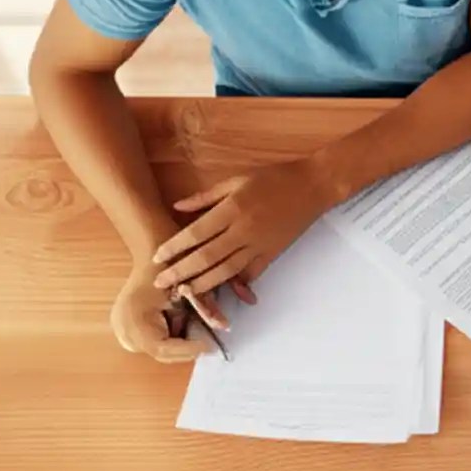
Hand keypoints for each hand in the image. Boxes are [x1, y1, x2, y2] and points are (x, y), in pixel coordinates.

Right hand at [110, 265, 213, 362]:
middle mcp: (124, 330)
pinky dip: (169, 339)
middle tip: (208, 343)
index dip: (187, 350)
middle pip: (159, 353)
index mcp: (135, 319)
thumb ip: (206, 308)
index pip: (162, 347)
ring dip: (178, 346)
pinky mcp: (124, 331)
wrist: (152, 256)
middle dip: (186, 350)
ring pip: (156, 350)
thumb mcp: (189, 288)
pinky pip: (150, 343)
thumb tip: (224, 326)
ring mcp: (121, 332)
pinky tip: (180, 327)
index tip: (210, 346)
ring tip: (196, 335)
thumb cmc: (170, 267)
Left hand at [151, 158, 331, 295]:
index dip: (175, 247)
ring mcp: (260, 244)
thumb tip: (177, 207)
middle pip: (206, 257)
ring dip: (203, 284)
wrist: (313, 185)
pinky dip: (235, 284)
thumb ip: (206, 196)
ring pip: (226, 271)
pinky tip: (221, 290)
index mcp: (233, 208)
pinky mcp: (273, 253)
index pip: (196, 233)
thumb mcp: (237, 179)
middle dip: (181, 272)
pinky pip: (250, 273)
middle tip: (161, 283)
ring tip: (183, 292)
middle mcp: (244, 230)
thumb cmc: (275, 177)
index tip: (157, 257)